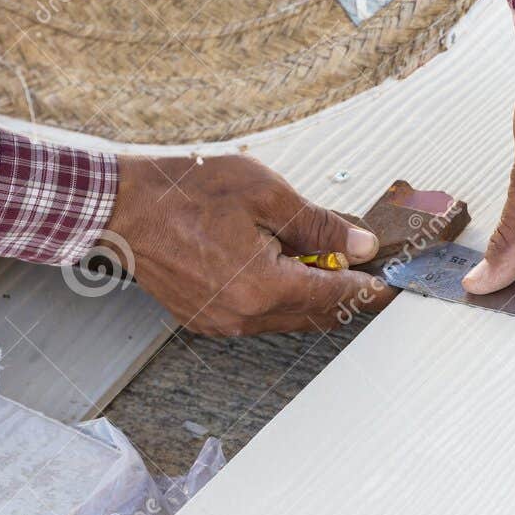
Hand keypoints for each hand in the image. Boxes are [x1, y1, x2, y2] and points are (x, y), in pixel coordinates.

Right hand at [101, 155, 393, 335]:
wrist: (122, 207)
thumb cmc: (184, 192)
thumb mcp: (266, 195)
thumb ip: (319, 226)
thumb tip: (359, 246)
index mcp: (263, 287)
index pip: (336, 298)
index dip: (370, 291)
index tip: (391, 285)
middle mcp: (244, 316)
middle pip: (316, 315)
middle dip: (343, 292)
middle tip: (361, 265)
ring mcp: (223, 323)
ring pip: (288, 317)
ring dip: (310, 293)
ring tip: (313, 255)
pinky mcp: (207, 319)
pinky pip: (259, 316)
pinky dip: (279, 296)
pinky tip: (277, 264)